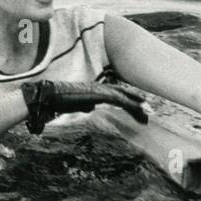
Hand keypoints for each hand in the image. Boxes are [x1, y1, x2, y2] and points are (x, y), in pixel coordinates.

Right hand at [21, 79, 148, 133]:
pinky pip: (118, 100)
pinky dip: (129, 104)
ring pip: (124, 97)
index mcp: (97, 90)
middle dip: (139, 103)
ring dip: (138, 105)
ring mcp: (100, 89)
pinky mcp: (98, 94)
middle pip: (124, 94)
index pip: (118, 94)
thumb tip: (90, 108)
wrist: (50, 96)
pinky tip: (138, 110)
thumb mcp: (76, 105)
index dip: (131, 101)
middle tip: (151, 112)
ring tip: (149, 113)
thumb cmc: (60, 101)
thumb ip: (85, 105)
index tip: (141, 108)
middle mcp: (101, 87)